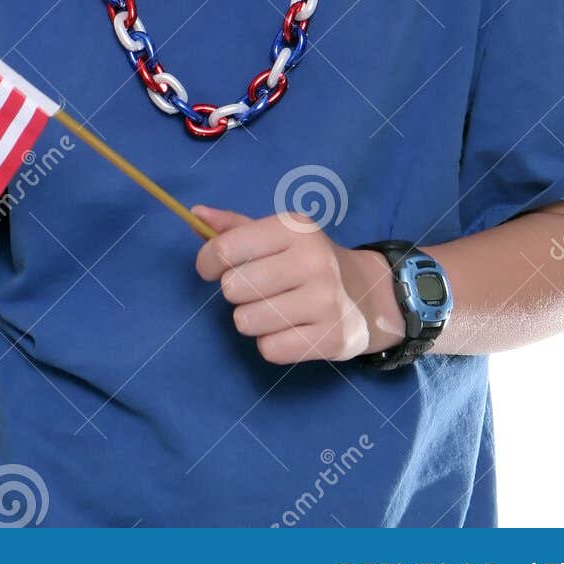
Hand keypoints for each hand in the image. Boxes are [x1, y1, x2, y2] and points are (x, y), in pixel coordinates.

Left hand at [191, 203, 405, 364]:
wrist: (368, 293)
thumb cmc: (308, 260)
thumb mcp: (278, 234)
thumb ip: (234, 227)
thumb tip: (195, 214)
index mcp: (294, 228)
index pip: (226, 248)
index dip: (207, 262)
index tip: (210, 269)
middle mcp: (312, 260)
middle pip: (233, 288)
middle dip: (235, 293)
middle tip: (255, 290)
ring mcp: (325, 300)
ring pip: (247, 321)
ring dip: (251, 320)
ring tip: (272, 310)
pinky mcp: (331, 337)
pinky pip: (270, 348)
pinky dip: (271, 343)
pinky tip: (290, 329)